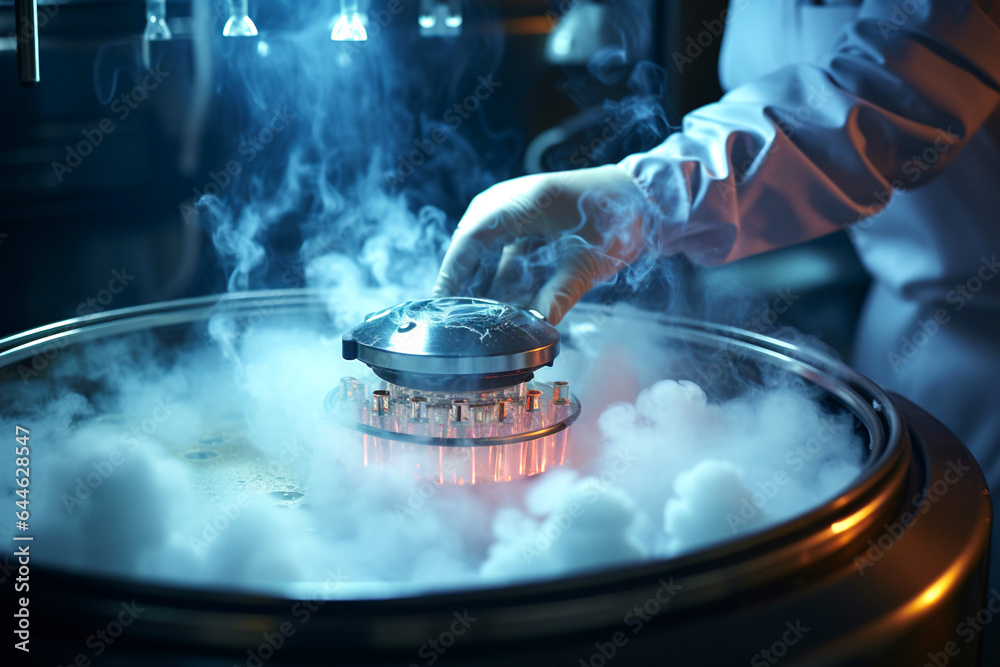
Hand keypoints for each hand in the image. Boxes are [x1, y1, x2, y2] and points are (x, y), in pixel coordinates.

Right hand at [433, 165, 649, 323]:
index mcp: (517, 202)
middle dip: (464, 284)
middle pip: (471, 247)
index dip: (451, 276)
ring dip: (484, 282)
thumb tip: (537, 334)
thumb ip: (557, 298)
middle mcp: (508, 200)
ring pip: (486, 250)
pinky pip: (504, 250)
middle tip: (454, 320)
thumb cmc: (616, 219)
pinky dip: (501, 275)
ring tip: (476, 318)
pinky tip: (502, 303)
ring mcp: (516, 207)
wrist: (644, 198)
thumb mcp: (585, 263)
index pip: (469, 242)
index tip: (440, 306)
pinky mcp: (527, 219)